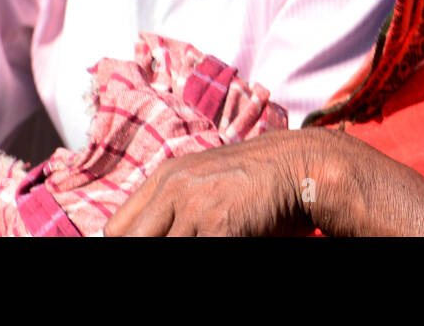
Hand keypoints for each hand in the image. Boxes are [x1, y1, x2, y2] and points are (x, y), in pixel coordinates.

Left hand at [104, 127, 423, 236]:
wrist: (306, 166)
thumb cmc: (261, 183)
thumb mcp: (209, 184)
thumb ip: (177, 207)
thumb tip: (144, 235)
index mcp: (166, 177)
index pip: (117, 229)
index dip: (127, 245)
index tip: (143, 249)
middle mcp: (173, 188)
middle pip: (130, 241)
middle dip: (145, 254)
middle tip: (184, 244)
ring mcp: (194, 207)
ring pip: (163, 250)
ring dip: (186, 250)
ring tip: (213, 240)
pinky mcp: (218, 227)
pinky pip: (196, 255)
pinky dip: (208, 257)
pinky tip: (233, 244)